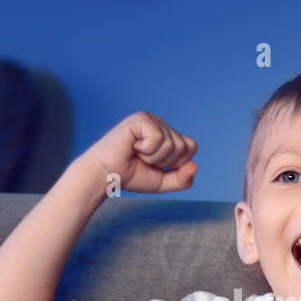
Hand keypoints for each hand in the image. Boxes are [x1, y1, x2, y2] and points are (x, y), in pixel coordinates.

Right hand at [82, 111, 197, 194]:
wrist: (105, 175)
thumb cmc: (131, 175)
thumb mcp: (163, 181)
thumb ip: (182, 179)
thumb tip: (195, 165)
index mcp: (167, 135)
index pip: (191, 147)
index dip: (176, 162)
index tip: (156, 165)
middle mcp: (160, 124)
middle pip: (183, 146)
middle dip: (164, 161)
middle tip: (143, 160)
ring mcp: (150, 119)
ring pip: (172, 143)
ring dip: (153, 157)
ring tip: (137, 154)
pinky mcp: (140, 118)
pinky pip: (158, 138)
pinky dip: (147, 150)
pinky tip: (133, 147)